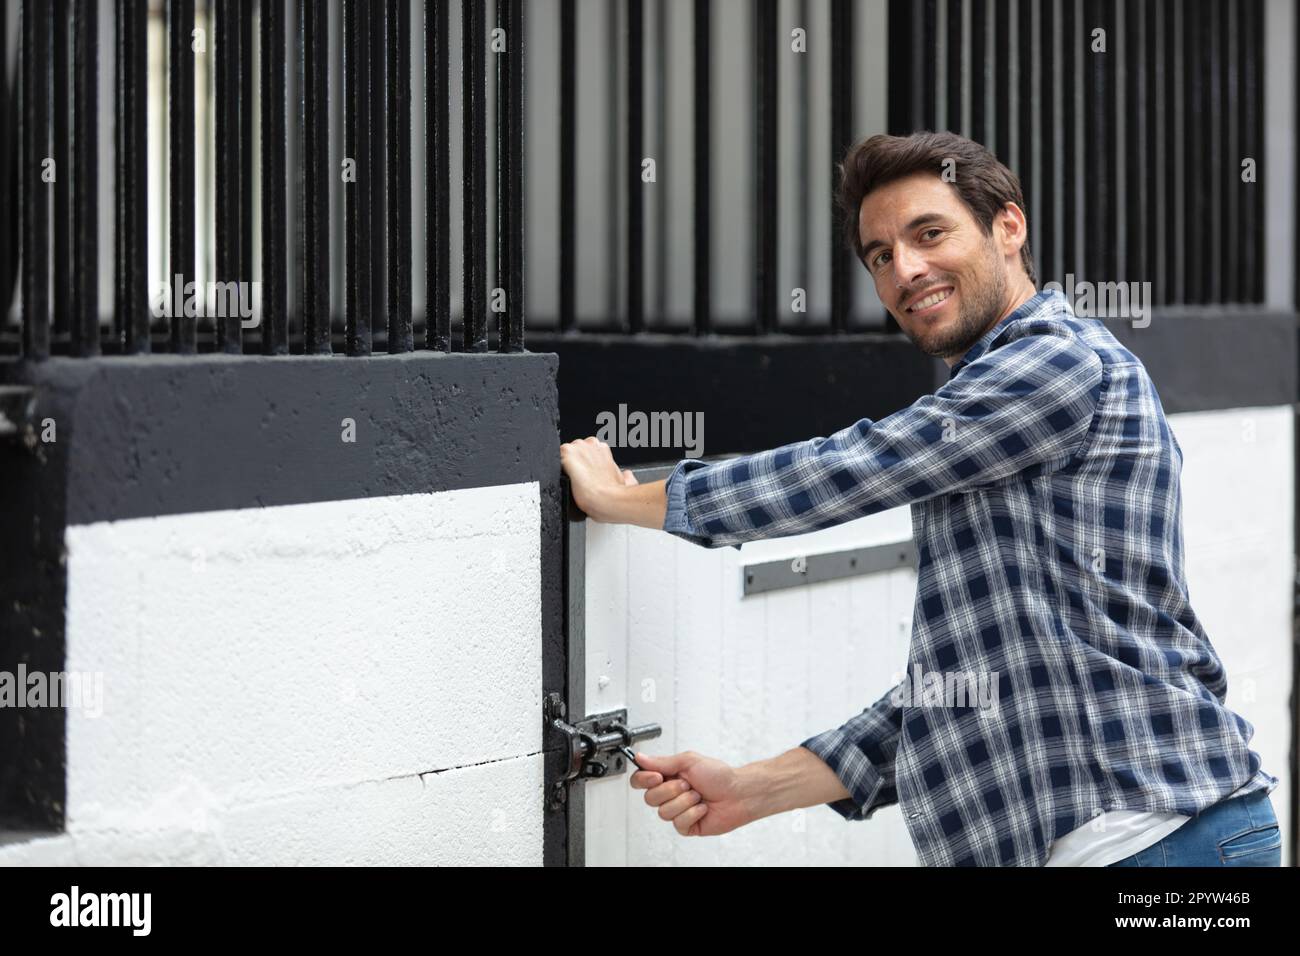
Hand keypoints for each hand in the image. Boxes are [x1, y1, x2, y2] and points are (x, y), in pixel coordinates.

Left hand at [559, 437, 636, 520]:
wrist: (609, 501)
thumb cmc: (616, 495)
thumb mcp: (625, 483)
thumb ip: (625, 476)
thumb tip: (627, 475)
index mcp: (603, 449)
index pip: (587, 450)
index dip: (585, 463)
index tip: (587, 475)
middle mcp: (592, 444)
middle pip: (575, 449)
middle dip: (575, 463)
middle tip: (579, 479)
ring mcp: (579, 448)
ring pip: (564, 452)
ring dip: (565, 465)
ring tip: (572, 481)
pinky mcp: (568, 454)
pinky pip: (555, 456)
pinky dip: (557, 467)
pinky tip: (563, 478)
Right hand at [630, 750, 754, 836]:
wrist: (738, 793)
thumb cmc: (719, 775)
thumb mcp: (688, 761)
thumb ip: (662, 762)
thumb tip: (640, 758)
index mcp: (668, 776)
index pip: (640, 780)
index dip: (644, 780)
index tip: (657, 776)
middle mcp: (670, 794)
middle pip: (650, 798)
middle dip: (671, 790)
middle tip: (688, 784)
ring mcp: (677, 811)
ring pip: (664, 812)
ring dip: (685, 802)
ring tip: (698, 796)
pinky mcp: (686, 825)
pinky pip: (678, 823)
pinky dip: (693, 813)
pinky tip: (702, 808)